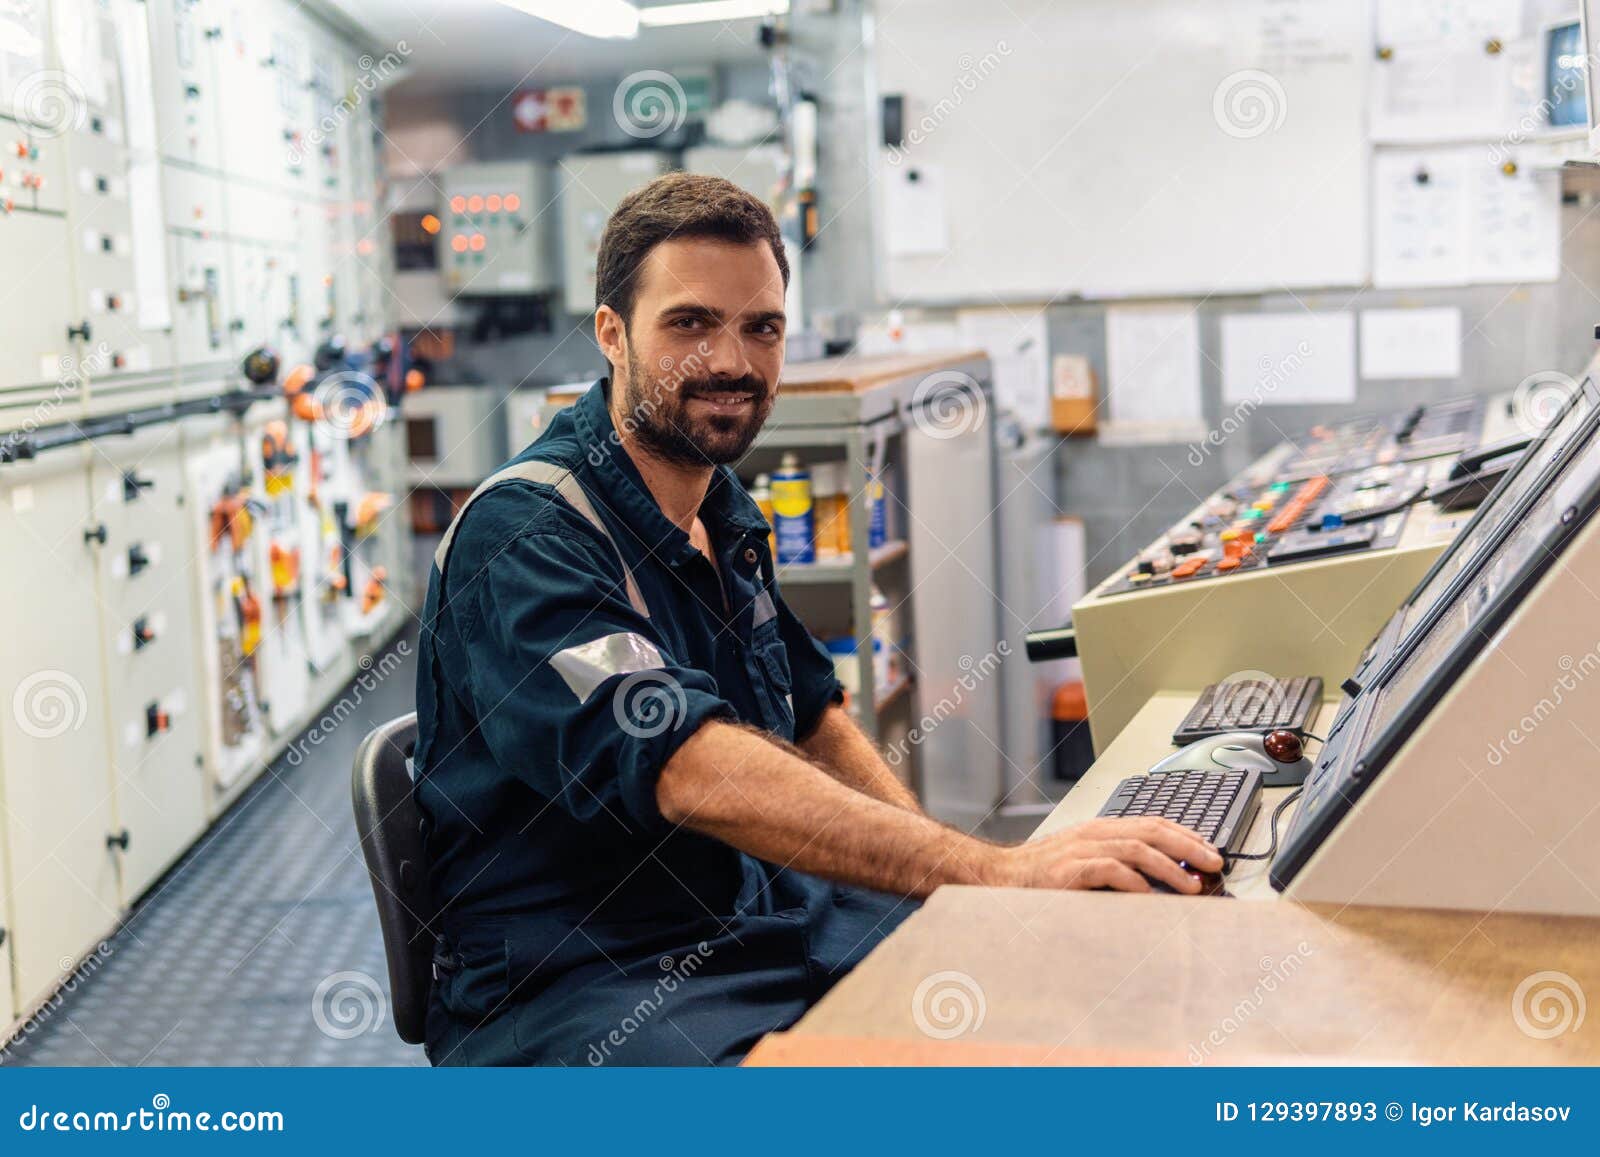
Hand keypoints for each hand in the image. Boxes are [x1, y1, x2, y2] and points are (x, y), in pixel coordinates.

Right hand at [988, 818, 1223, 894]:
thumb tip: (1162, 880)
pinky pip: (1108, 870)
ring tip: (1191, 885)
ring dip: (1170, 868)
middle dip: (1189, 846)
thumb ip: (1118, 865)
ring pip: (1137, 848)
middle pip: (1152, 830)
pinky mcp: (1068, 870)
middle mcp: (1093, 833)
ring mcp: (1080, 849)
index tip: (1210, 850)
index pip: (1152, 823)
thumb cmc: (1041, 876)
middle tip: (1214, 863)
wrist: (996, 877)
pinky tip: (1149, 895)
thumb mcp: (1083, 862)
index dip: (1186, 835)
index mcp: (1100, 829)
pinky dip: (1133, 882)